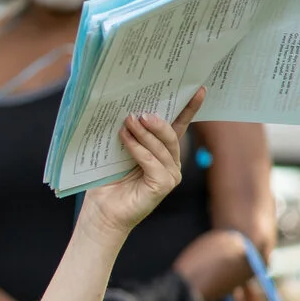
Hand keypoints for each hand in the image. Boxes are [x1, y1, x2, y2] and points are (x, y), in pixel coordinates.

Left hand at [79, 89, 204, 238]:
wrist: (102, 211)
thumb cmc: (108, 180)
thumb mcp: (118, 150)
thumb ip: (128, 132)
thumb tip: (128, 108)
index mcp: (162, 151)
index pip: (179, 125)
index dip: (188, 108)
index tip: (197, 89)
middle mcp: (170, 162)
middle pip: (171, 135)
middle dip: (156, 121)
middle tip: (139, 112)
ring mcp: (169, 175)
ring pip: (161, 147)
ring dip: (144, 133)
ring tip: (128, 121)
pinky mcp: (163, 185)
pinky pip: (152, 161)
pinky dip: (138, 149)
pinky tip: (125, 139)